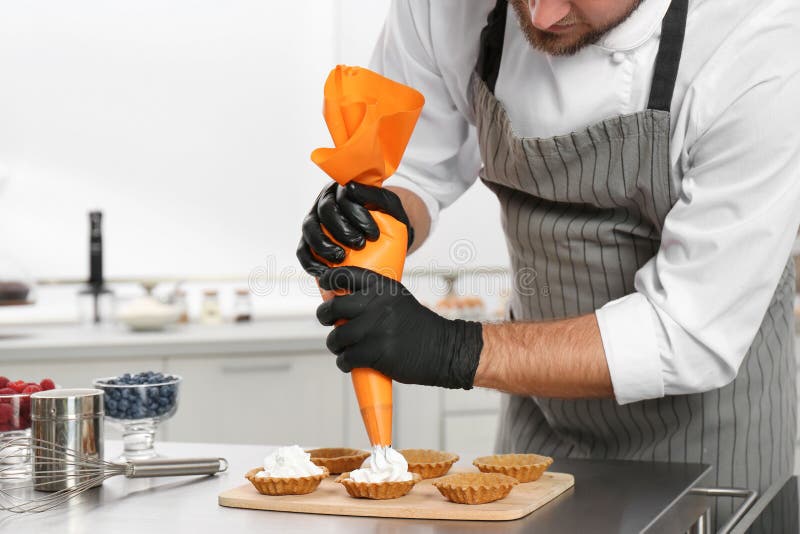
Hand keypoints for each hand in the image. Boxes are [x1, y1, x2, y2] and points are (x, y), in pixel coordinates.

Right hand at [296, 182, 414, 276]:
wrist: (387, 238)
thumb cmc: (388, 219)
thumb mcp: (390, 206)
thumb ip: (376, 195)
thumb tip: (351, 188)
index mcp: (343, 189)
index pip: (344, 196)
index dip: (357, 215)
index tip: (374, 234)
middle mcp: (325, 201)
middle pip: (326, 211)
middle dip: (342, 230)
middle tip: (360, 245)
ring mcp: (314, 220)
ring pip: (309, 228)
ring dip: (323, 245)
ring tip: (341, 257)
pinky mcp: (308, 240)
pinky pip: (302, 250)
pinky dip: (311, 262)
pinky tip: (325, 271)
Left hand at [316, 266, 482, 389]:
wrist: (443, 350)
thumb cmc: (417, 327)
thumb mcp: (398, 300)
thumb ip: (373, 297)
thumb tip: (337, 299)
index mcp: (384, 288)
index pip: (347, 275)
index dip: (329, 279)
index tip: (324, 284)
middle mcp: (379, 304)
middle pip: (334, 307)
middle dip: (324, 316)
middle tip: (327, 320)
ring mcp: (376, 329)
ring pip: (337, 337)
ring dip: (335, 344)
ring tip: (342, 347)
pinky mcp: (376, 352)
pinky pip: (346, 357)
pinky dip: (344, 362)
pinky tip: (349, 362)